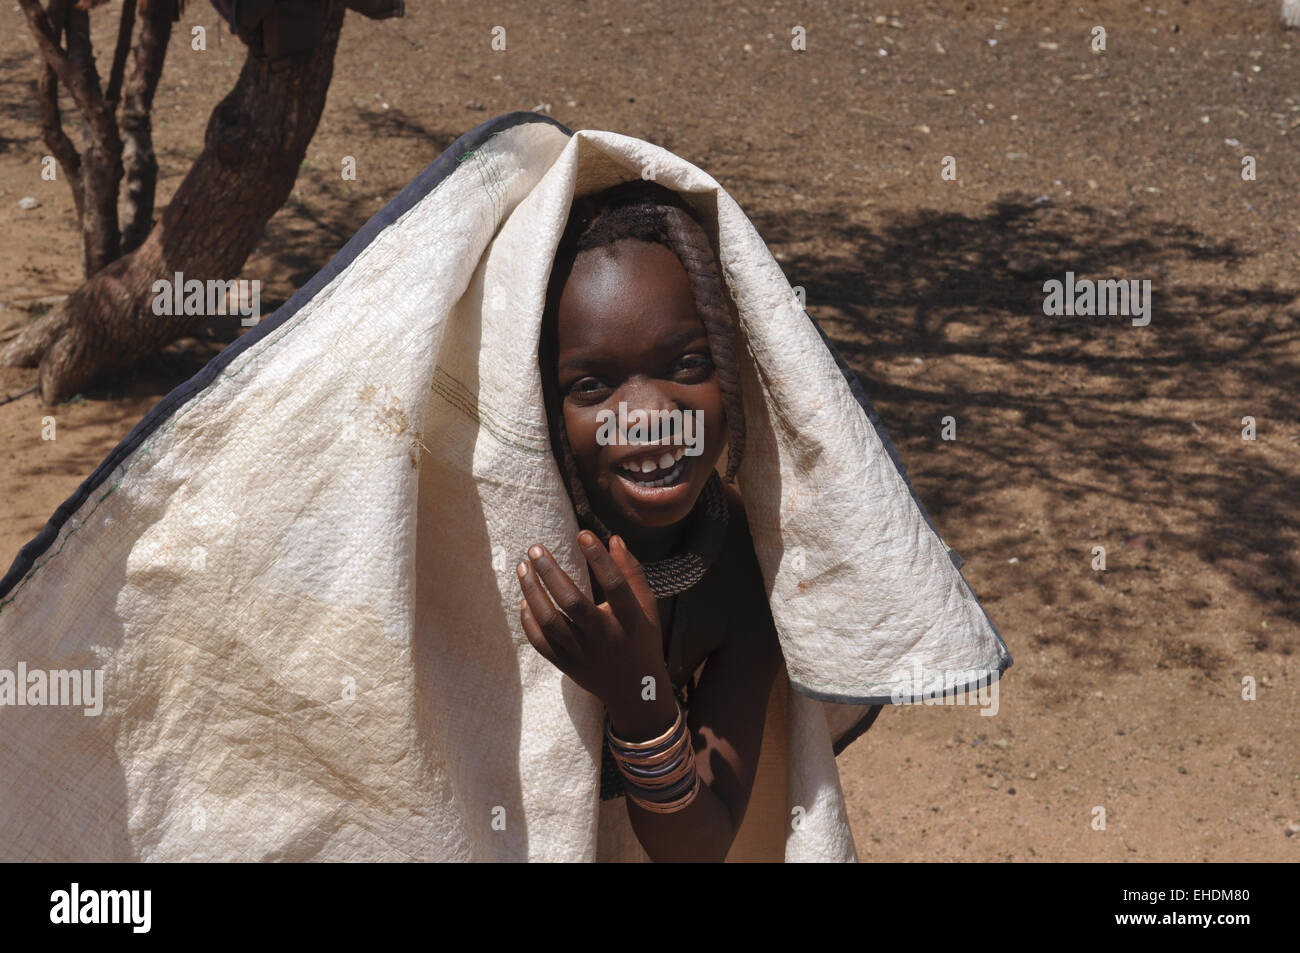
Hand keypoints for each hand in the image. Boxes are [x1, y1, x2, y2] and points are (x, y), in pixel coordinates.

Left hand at [517, 532, 671, 720]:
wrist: (635, 691)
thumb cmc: (641, 639)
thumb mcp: (646, 607)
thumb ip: (632, 573)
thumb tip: (614, 538)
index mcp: (630, 619)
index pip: (615, 584)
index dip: (599, 558)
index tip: (581, 534)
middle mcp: (605, 636)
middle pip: (572, 602)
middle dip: (550, 572)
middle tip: (535, 549)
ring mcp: (583, 653)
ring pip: (550, 621)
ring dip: (532, 592)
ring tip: (523, 567)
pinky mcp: (567, 665)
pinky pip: (541, 642)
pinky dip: (528, 619)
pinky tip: (524, 599)